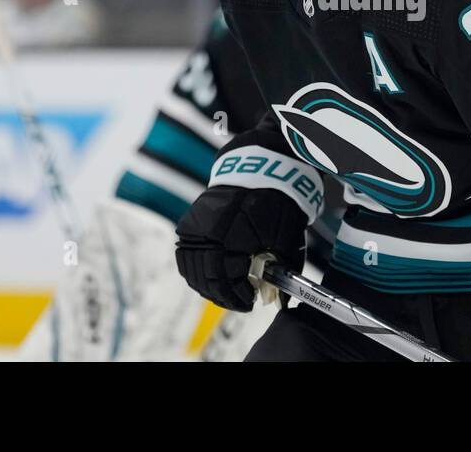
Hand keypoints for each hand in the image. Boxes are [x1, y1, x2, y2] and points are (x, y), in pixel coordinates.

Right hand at [174, 186, 306, 311]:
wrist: (260, 169)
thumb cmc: (277, 202)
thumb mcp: (285, 236)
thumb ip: (280, 268)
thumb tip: (278, 298)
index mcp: (233, 236)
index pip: (227, 279)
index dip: (238, 296)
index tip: (250, 300)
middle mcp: (208, 233)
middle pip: (207, 278)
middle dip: (224, 295)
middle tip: (240, 301)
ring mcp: (195, 227)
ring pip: (192, 270)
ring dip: (208, 286)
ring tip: (225, 292)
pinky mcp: (190, 223)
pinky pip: (185, 255)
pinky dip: (195, 271)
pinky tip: (209, 278)